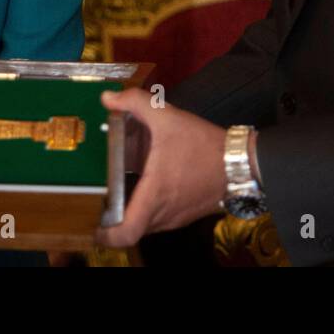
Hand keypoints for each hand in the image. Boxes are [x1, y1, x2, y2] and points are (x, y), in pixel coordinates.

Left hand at [95, 88, 227, 246]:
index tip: (92, 226)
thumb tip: (107, 98)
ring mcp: (176, 217)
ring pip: (145, 225)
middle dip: (113, 219)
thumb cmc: (203, 144)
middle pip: (130, 230)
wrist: (241, 162)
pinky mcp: (186, 214)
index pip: (126, 233)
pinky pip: (159, 219)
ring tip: (119, 190)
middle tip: (100, 200)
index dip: (105, 236)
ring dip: (131, 212)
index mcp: (155, 195)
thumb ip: (135, 102)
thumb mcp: (168, 117)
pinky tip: (146, 184)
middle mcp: (164, 213)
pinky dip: (148, 208)